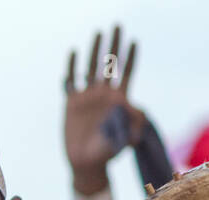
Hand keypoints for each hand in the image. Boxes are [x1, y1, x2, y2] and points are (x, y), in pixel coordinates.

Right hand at [64, 25, 145, 193]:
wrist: (86, 163)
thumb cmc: (108, 153)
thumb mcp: (125, 140)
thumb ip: (133, 125)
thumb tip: (137, 109)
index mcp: (118, 99)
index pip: (125, 72)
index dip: (130, 57)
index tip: (133, 41)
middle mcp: (103, 94)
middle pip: (109, 63)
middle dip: (114, 44)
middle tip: (117, 26)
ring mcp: (87, 97)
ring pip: (90, 68)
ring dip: (94, 50)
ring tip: (98, 33)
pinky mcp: (71, 104)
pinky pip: (70, 82)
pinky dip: (71, 68)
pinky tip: (73, 54)